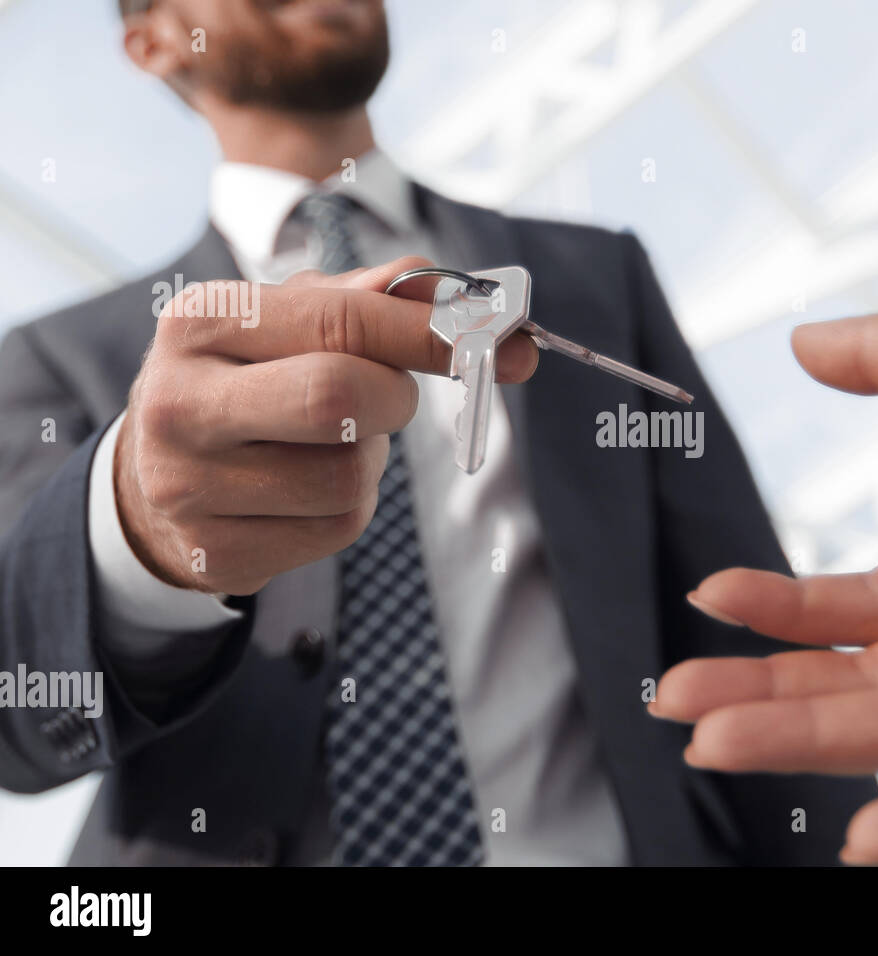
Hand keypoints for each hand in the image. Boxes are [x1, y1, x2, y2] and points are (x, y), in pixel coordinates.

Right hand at [114, 257, 537, 594]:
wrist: (156, 476)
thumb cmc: (248, 380)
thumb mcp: (289, 323)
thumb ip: (370, 301)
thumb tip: (458, 298)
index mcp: (201, 322)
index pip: (339, 321)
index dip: (428, 332)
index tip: (498, 336)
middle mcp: (179, 402)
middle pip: (339, 398)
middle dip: (394, 398)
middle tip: (394, 397)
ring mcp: (188, 486)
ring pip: (348, 476)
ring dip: (369, 459)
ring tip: (329, 445)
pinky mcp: (215, 552)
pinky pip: (338, 529)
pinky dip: (348, 506)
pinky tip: (307, 491)